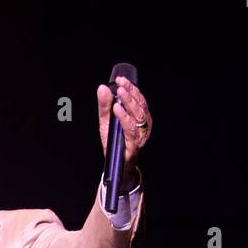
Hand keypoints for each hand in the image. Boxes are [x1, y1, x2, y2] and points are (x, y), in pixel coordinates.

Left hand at [97, 75, 152, 190]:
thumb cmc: (115, 143)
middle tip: (120, 85)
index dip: (131, 88)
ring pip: (138, 117)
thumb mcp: (106, 122)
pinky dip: (124, 119)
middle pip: (140, 106)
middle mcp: (144, 126)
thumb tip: (103, 87)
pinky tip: (117, 111)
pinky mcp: (134, 147)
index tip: (121, 80)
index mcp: (140, 117)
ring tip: (119, 95)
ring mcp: (141, 137)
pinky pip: (131, 131)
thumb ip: (105, 106)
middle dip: (130, 94)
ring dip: (129, 104)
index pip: (139, 99)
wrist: (116, 167)